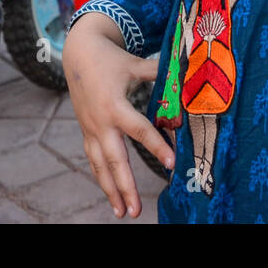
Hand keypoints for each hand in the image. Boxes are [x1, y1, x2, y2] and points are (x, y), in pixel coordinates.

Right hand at [62, 14, 174, 218]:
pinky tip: (111, 196)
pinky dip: (102, 179)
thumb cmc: (112, 59)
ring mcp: (91, 130)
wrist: (78, 54)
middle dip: (126, 187)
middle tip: (137, 210)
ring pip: (101, 166)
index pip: (140, 130)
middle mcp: (101, 123)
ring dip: (111, 191)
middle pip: (115, 160)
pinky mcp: (87, 133)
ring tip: (122, 213)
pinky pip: (94, 160)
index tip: (172, 164)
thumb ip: (159, 71)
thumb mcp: (135, 63)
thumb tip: (189, 70)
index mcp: (116, 106)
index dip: (157, 146)